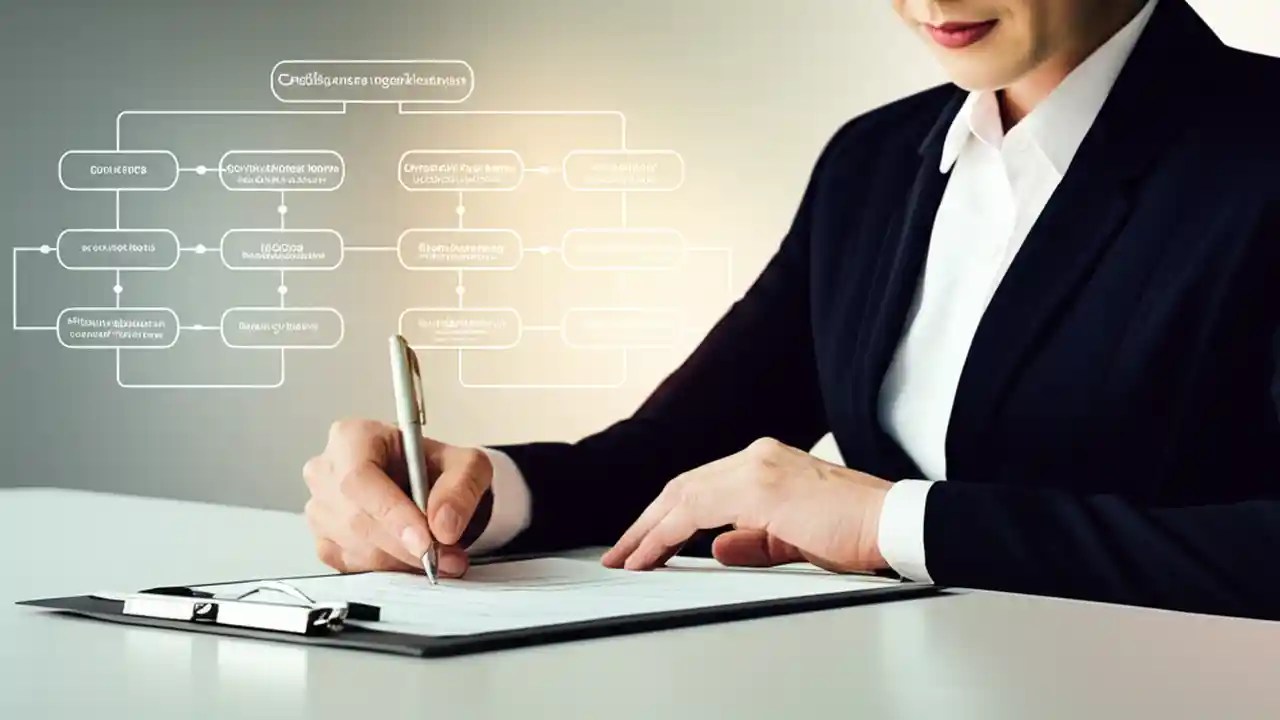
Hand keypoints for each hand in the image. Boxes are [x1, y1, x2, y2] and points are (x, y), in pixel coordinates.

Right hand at [302, 419, 492, 576]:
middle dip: (407, 546)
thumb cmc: (436, 467)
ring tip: (443, 558)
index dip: (391, 514)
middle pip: (357, 518)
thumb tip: (444, 525)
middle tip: (449, 558)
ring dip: (403, 561)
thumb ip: (461, 488)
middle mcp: (327, 471)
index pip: (360, 479)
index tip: (425, 542)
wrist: (427, 485)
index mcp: (353, 437)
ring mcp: (320, 509)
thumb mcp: (465, 464)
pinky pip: (352, 566)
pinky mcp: (324, 541)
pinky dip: (389, 569)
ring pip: (356, 547)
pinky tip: (413, 557)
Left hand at [602, 437, 892, 572]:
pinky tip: (651, 553)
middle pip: (684, 487)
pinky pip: (695, 510)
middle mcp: (758, 457)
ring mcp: (758, 467)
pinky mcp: (761, 487)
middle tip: (622, 553)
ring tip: (627, 558)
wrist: (895, 522)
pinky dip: (666, 532)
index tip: (644, 542)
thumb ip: (755, 540)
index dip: (666, 516)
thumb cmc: (857, 531)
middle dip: (648, 522)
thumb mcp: (795, 538)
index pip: (701, 487)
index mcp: (767, 463)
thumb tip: (718, 548)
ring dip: (649, 529)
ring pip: (683, 495)